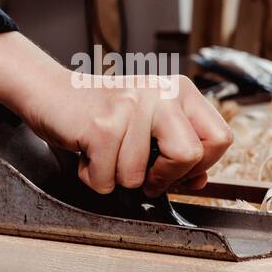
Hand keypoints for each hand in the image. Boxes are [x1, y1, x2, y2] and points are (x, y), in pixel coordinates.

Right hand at [0, 33, 232, 194]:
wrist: (50, 92)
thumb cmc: (101, 113)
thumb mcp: (148, 126)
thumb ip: (179, 150)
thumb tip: (199, 181)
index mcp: (179, 90)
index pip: (220, 138)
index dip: (201, 166)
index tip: (175, 172)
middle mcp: (160, 92)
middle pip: (190, 156)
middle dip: (165, 179)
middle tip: (143, 177)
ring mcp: (130, 107)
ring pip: (141, 176)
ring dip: (118, 179)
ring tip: (105, 155)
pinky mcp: (102, 126)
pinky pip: (108, 180)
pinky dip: (94, 178)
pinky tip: (88, 155)